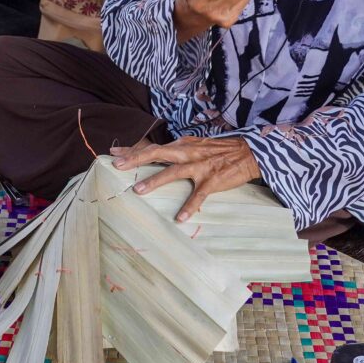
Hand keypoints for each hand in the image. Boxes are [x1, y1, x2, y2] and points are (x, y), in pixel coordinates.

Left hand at [110, 135, 260, 222]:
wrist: (249, 153)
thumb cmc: (220, 151)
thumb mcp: (196, 146)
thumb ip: (177, 151)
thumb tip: (158, 155)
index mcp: (183, 145)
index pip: (154, 147)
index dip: (133, 150)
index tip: (113, 154)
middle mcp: (188, 153)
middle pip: (158, 153)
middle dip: (137, 159)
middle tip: (118, 166)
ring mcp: (200, 166)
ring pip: (173, 172)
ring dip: (155, 181)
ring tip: (139, 191)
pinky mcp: (212, 180)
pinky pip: (199, 195)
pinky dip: (189, 206)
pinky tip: (180, 218)